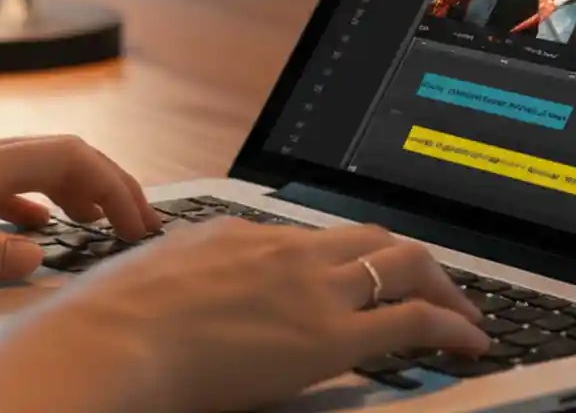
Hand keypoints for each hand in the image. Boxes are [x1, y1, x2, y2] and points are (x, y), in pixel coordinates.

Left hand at [0, 136, 159, 285]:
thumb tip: (40, 255)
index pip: (66, 156)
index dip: (116, 183)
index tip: (139, 224)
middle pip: (61, 152)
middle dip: (111, 184)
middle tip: (139, 229)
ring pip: (35, 161)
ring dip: (80, 188)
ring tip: (104, 227)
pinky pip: (3, 177)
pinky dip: (40, 196)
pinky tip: (40, 225)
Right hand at [0, 218, 490, 412]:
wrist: (107, 340)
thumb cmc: (108, 324)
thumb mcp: (150, 284)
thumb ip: (183, 284)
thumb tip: (180, 304)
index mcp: (241, 236)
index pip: (318, 237)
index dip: (354, 255)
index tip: (366, 271)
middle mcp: (285, 250)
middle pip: (372, 238)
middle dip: (413, 259)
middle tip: (435, 284)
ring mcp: (311, 287)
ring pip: (404, 264)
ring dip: (443, 287)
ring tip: (463, 312)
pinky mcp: (330, 334)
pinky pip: (412, 320)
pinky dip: (451, 326)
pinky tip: (468, 341)